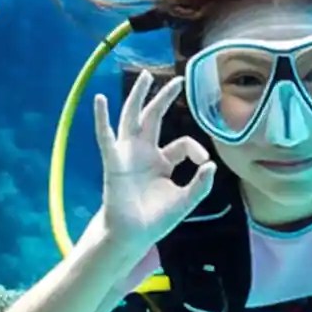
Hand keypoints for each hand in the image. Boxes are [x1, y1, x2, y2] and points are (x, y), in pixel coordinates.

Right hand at [93, 70, 216, 247]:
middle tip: (177, 80)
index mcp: (162, 161)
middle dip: (164, 98)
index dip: (195, 148)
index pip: (182, 144)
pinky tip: (100, 100)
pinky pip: (106, 137)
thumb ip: (201, 184)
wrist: (133, 235)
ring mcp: (128, 155)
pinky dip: (101, 118)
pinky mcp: (114, 163)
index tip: (203, 161)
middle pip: (154, 118)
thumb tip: (212, 164)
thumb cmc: (156, 218)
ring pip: (132, 119)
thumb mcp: (186, 200)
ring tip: (145, 76)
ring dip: (138, 97)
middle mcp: (144, 153)